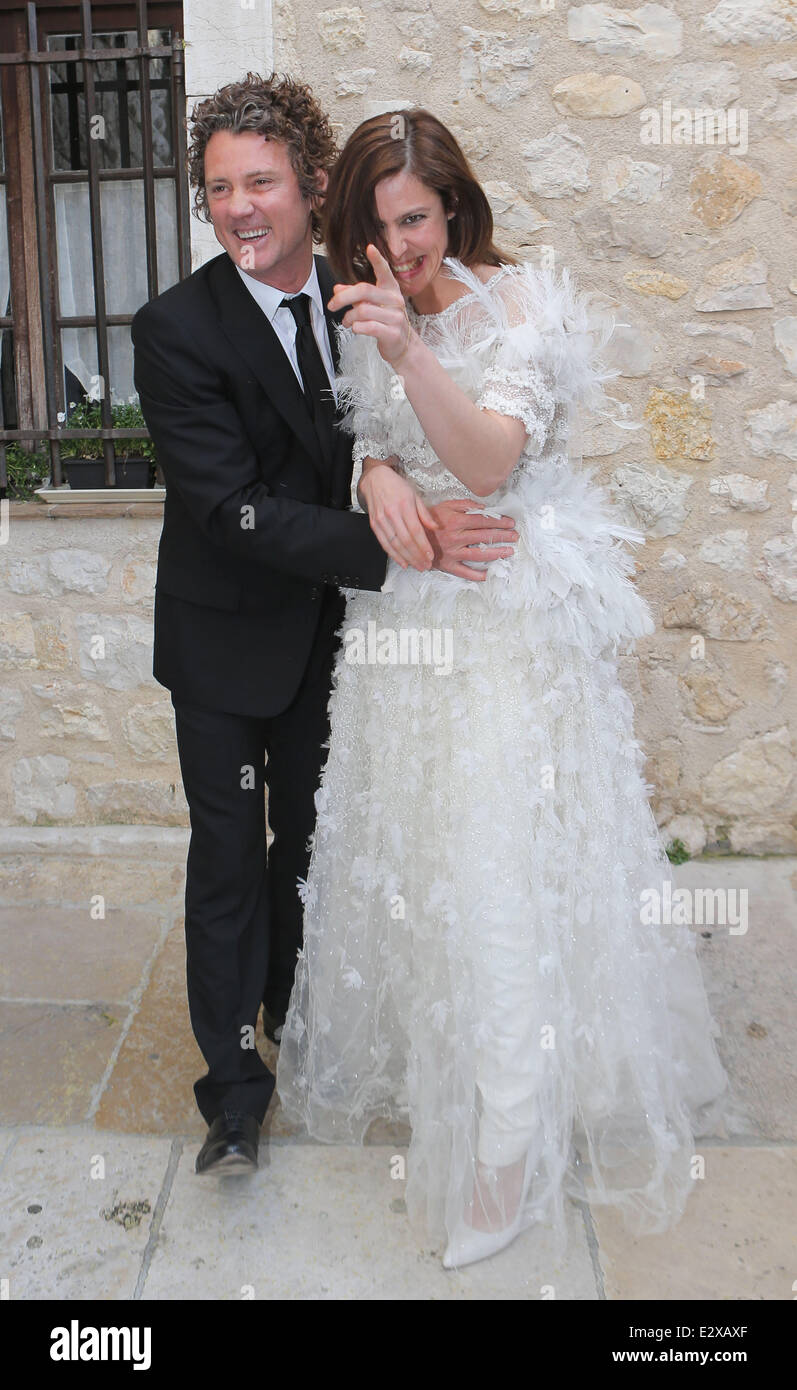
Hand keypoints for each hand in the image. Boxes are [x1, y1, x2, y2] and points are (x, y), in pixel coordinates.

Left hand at [327, 244, 415, 367]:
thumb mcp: (371, 306)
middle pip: (364, 291)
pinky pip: (369, 327)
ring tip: (346, 321)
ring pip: (363, 310)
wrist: (403, 347)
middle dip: (343, 298)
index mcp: (391, 290)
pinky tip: (355, 328)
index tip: (370, 248)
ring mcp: (395, 317)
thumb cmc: (386, 323)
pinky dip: (357, 327)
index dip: (377, 260)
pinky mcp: (392, 333)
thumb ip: (355, 297)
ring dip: (349, 317)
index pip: (384, 271)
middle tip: (331, 305)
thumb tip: (337, 289)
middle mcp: (395, 300)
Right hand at [359, 462, 438, 570]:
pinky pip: (384, 544)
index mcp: (404, 505)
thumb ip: (425, 513)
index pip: (416, 531)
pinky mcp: (374, 525)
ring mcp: (381, 521)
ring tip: (417, 567)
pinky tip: (402, 563)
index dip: (423, 546)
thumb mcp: (415, 495)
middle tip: (426, 566)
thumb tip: (436, 527)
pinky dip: (394, 555)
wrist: (375, 480)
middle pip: (406, 541)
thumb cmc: (397, 486)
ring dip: (407, 559)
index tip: (430, 556)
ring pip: (395, 545)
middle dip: (417, 556)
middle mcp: (391, 514)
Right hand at [427, 499, 518, 582]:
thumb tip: (482, 507)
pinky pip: (465, 572)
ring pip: (479, 554)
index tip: (510, 523)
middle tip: (515, 536)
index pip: (483, 521)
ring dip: (496, 553)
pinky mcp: (448, 565)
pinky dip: (477, 575)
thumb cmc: (429, 520)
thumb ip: (464, 504)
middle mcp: (455, 538)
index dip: (499, 522)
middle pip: (484, 537)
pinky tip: (489, 574)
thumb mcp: (445, 505)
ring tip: (509, 552)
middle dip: (502, 536)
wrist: (411, 535)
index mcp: (456, 521)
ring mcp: (452, 553)